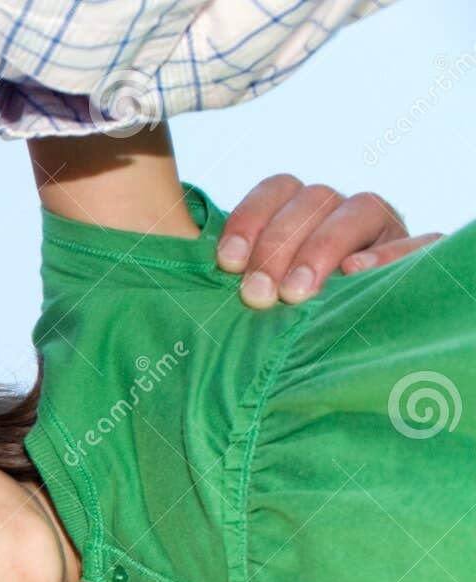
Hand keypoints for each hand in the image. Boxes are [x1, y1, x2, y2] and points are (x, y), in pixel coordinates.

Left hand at [217, 175, 442, 306]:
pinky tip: (355, 273)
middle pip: (314, 200)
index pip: (278, 189)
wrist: (349, 342)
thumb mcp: (262, 290)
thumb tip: (213, 270)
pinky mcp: (419, 253)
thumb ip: (242, 274)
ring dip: (323, 248)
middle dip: (278, 246)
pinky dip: (390, 254)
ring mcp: (384, 229)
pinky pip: (420, 241)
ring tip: (297, 293)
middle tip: (257, 294)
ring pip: (361, 209)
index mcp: (302, 209)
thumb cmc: (288, 316)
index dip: (249, 218)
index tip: (226, 262)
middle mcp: (342, 211)